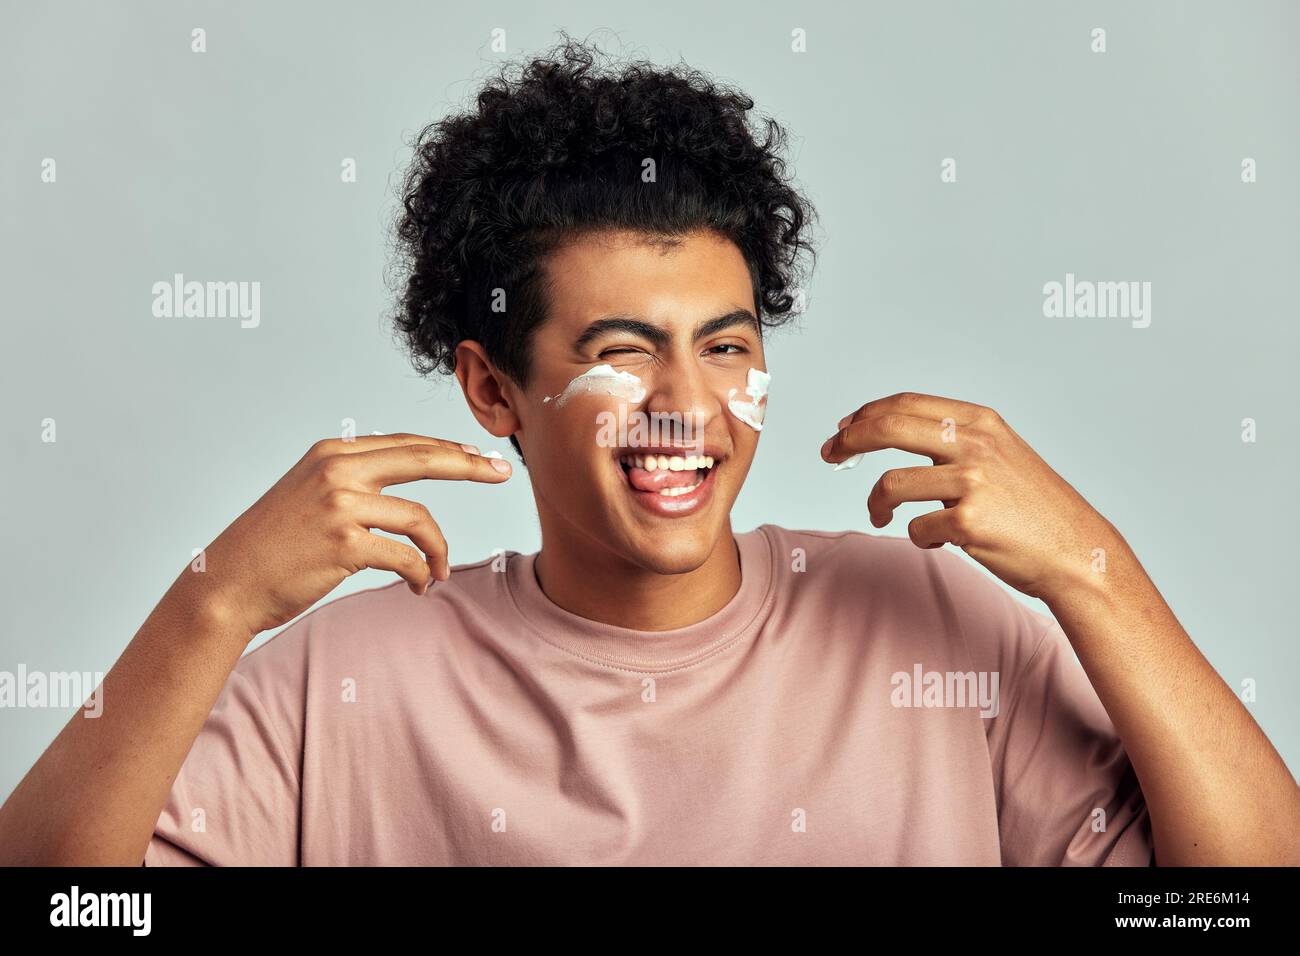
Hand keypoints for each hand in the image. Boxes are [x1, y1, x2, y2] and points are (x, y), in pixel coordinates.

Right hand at [180, 434, 511, 637]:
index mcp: (330, 454)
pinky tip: (420, 585)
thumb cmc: (271, 547)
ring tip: (439, 570)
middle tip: (502, 472)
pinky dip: (422, 573)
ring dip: (439, 549)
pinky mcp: (345, 544)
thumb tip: (398, 482)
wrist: (226, 584)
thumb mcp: (307, 494)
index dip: (448, 449)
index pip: (404, 444)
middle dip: (470, 465)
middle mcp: (336, 471)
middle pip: (423, 458)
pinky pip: (406, 557)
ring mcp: (340, 506)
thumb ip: (351, 481)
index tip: (480, 456)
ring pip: (420, 518)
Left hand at [820, 392, 1121, 600]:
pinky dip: (919, 538)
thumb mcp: (1000, 453)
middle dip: (849, 441)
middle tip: (830, 455)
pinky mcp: (968, 521)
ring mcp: (972, 481)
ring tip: (879, 516)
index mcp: (979, 421)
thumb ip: (953, 439)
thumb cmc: (1033, 508)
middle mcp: (974, 444)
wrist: (1076, 552)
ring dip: (876, 504)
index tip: (843, 430)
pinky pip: (916, 529)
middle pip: (889, 428)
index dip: (865, 415)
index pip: (905, 404)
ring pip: (891, 484)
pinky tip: (938, 541)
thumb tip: (891, 430)